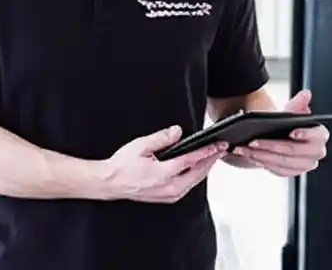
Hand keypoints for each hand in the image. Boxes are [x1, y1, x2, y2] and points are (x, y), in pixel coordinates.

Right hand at [97, 125, 227, 203]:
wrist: (110, 183)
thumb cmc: (121, 166)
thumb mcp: (140, 146)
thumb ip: (161, 138)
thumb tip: (177, 132)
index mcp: (164, 174)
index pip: (192, 161)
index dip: (207, 151)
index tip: (218, 145)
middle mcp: (170, 187)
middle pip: (198, 173)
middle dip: (211, 160)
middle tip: (221, 149)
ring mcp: (170, 195)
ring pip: (195, 181)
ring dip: (204, 169)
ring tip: (212, 157)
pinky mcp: (168, 198)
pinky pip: (188, 187)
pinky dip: (195, 177)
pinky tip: (196, 170)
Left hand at [231, 89, 328, 176]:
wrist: (276, 138)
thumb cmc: (285, 125)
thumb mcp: (288, 113)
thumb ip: (297, 104)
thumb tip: (306, 93)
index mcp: (319, 136)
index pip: (318, 136)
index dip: (306, 134)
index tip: (292, 133)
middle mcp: (315, 152)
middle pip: (295, 152)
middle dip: (273, 146)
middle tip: (254, 141)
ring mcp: (304, 164)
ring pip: (283, 162)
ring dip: (261, 155)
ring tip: (244, 148)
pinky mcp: (292, 172)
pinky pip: (277, 169)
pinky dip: (261, 162)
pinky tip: (248, 155)